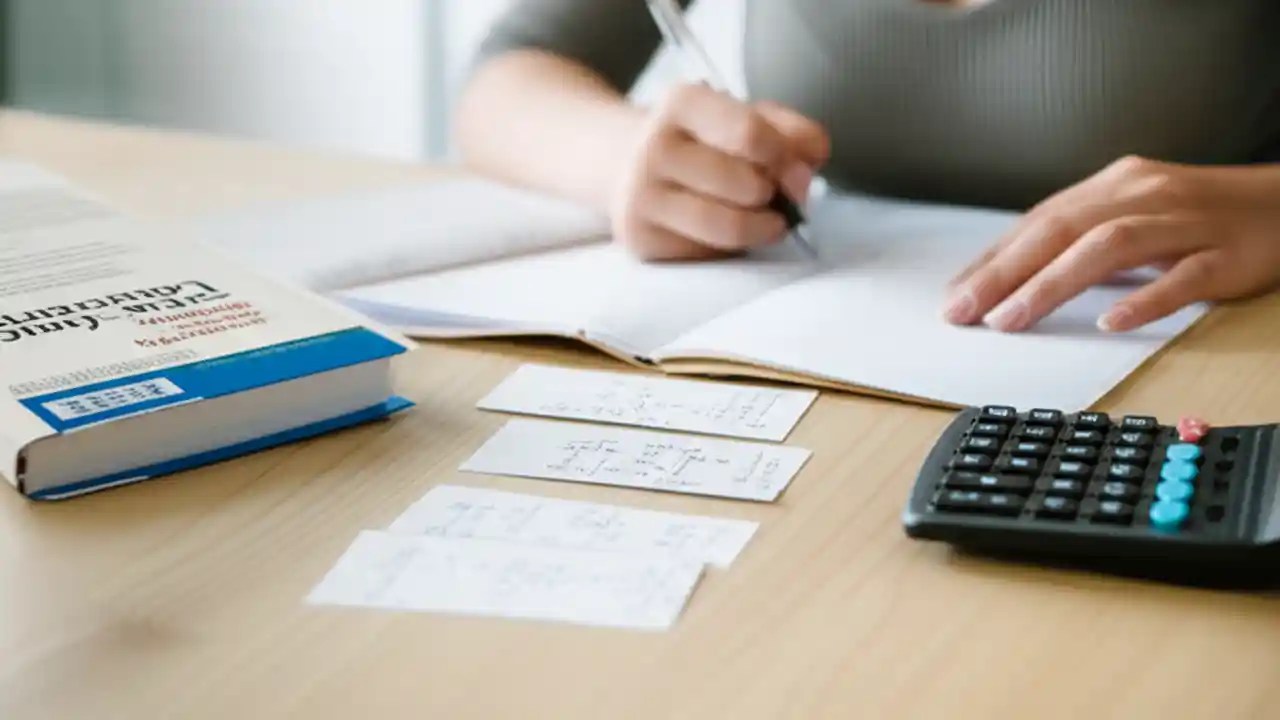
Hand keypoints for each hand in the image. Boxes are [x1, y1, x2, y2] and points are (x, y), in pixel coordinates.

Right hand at [610, 83, 829, 259]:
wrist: (619, 164)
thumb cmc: (697, 140)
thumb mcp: (741, 115)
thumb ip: (787, 130)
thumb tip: (815, 157)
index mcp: (681, 103)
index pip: (749, 134)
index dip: (785, 158)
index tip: (796, 170)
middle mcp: (653, 148)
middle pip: (745, 185)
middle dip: (776, 196)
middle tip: (779, 196)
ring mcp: (641, 198)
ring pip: (728, 227)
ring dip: (763, 228)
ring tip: (769, 221)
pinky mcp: (641, 241)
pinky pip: (708, 254)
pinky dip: (731, 247)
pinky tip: (727, 232)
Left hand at [944, 155, 1279, 331]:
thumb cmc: (1198, 217)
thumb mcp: (1133, 216)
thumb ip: (1078, 240)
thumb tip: (1009, 277)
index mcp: (1115, 185)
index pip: (1039, 221)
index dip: (993, 258)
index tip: (954, 295)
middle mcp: (1144, 195)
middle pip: (1062, 229)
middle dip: (1005, 272)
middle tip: (964, 311)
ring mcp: (1187, 224)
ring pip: (1109, 248)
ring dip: (1053, 284)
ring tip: (1012, 318)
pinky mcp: (1227, 255)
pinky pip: (1183, 277)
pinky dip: (1144, 297)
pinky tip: (1111, 320)